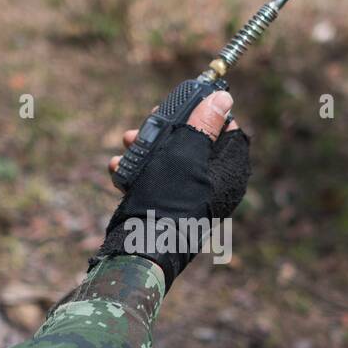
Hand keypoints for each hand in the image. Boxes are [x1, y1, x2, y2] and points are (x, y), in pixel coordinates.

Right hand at [93, 89, 251, 290]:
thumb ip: (203, 124)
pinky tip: (119, 169)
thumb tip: (224, 98)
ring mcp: (190, 196)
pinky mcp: (168, 205)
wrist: (139, 248)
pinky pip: (156, 179)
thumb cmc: (167, 199)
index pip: (228, 130)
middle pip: (195, 141)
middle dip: (168, 128)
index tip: (185, 103)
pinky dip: (138, 171)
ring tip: (127, 143)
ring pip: (171, 158)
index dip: (207, 112)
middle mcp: (214, 184)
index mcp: (229, 172)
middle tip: (149, 119)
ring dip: (146, 147)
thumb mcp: (185, 154)